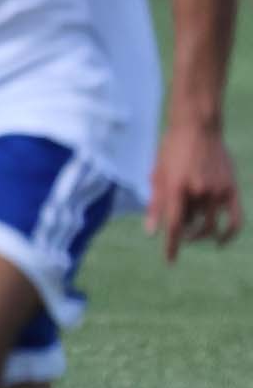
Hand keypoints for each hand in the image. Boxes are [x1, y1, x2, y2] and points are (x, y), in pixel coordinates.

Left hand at [146, 123, 242, 262]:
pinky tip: (220, 240)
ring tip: (194, 231)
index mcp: (176, 188)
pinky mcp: (231, 189)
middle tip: (179, 230)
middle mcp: (198, 192)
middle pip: (191, 226)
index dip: (171, 246)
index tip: (170, 261)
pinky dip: (229, 234)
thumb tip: (151, 233)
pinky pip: (236, 220)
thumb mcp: (157, 175)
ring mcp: (217, 191)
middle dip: (183, 233)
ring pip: (210, 225)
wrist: (198, 127)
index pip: (173, 226)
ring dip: (201, 234)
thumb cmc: (171, 150)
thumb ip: (155, 205)